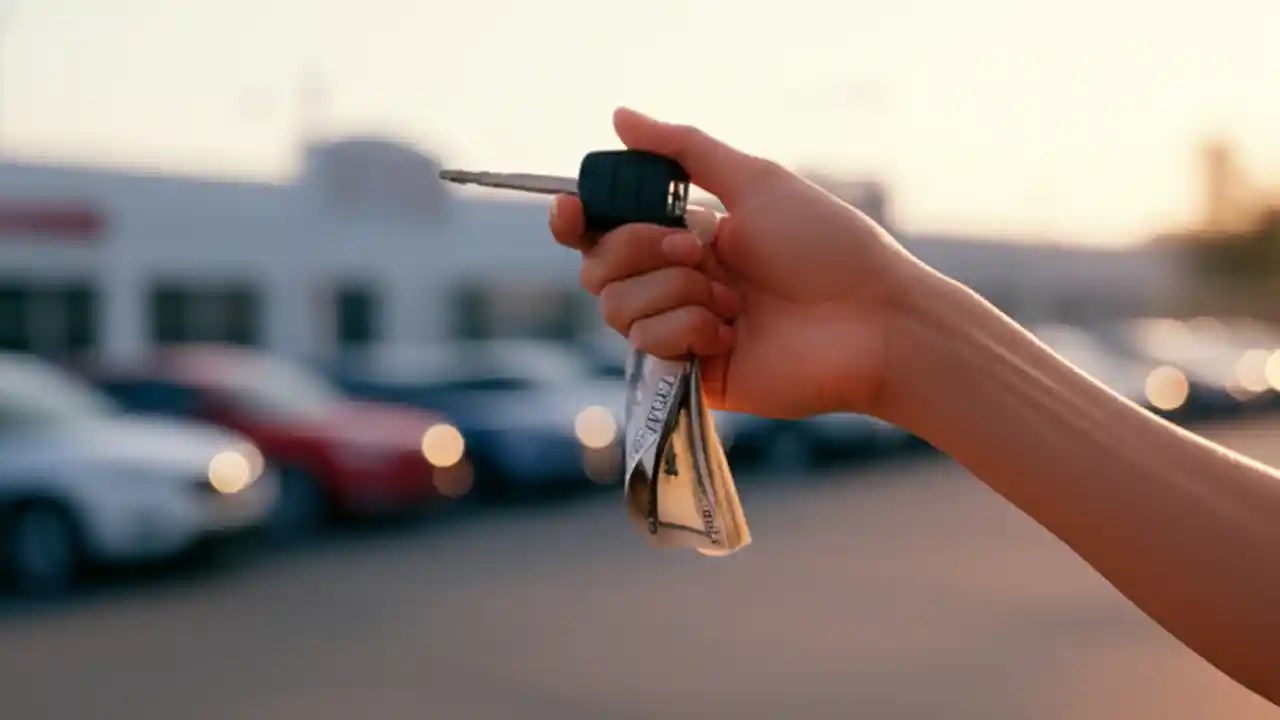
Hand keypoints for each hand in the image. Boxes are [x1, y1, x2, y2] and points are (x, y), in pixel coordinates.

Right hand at [550, 108, 938, 418]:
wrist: (871, 321)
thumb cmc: (828, 247)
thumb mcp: (756, 182)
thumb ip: (684, 150)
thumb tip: (620, 117)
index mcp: (689, 236)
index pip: (607, 229)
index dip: (579, 219)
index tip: (573, 207)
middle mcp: (678, 283)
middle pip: (599, 268)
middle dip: (638, 248)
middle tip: (696, 248)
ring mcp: (682, 329)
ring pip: (617, 307)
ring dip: (674, 291)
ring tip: (732, 298)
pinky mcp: (691, 374)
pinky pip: (649, 344)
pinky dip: (687, 327)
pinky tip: (732, 332)